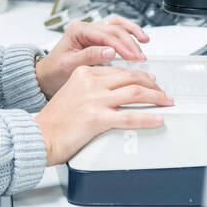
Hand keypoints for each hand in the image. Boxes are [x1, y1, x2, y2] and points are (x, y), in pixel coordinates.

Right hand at [33, 64, 173, 166]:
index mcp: (83, 73)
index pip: (118, 70)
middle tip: (162, 92)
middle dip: (152, 84)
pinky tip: (158, 118)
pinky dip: (147, 117)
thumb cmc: (53, 120)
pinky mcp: (97, 119)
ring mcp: (94, 100)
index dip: (139, 74)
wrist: (40, 136)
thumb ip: (90, 87)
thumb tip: (113, 92)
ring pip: (134, 93)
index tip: (149, 79)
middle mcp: (90, 83)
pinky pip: (129, 117)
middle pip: (130, 77)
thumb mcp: (71, 92)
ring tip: (166, 102)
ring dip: (156, 97)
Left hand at [34, 15, 150, 98]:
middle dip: (130, 42)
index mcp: (78, 30)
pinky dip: (127, 34)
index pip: (106, 35)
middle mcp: (86, 28)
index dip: (122, 46)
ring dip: (132, 32)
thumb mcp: (70, 65)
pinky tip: (137, 39)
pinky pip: (115, 32)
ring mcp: (92, 32)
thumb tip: (110, 51)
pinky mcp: (97, 39)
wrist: (46, 75)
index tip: (133, 57)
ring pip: (117, 25)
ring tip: (144, 41)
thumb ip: (90, 56)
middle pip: (114, 29)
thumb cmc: (55, 70)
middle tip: (140, 57)